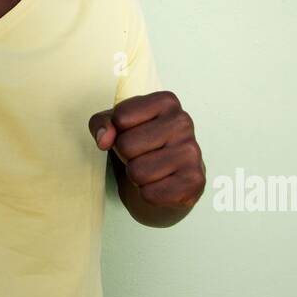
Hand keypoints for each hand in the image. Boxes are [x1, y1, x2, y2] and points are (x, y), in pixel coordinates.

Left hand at [88, 91, 204, 211]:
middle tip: (141, 156)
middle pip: (127, 145)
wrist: (168, 180)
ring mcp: (192, 151)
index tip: (132, 134)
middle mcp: (183, 122)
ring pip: (137, 171)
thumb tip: (104, 140)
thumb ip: (101, 123)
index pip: (121, 117)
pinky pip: (151, 193)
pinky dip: (149, 194)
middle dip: (127, 156)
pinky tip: (161, 184)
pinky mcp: (194, 181)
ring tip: (151, 170)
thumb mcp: (116, 126)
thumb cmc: (141, 146)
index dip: (117, 132)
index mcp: (166, 101)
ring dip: (137, 176)